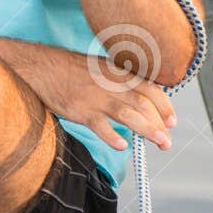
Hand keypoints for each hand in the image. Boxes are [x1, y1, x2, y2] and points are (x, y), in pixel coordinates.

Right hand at [10, 45, 175, 151]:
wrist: (40, 67)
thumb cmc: (68, 69)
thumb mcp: (99, 68)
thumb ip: (118, 81)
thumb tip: (137, 99)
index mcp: (116, 73)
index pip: (149, 89)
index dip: (165, 106)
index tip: (172, 121)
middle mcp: (110, 84)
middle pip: (143, 104)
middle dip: (160, 123)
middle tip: (167, 140)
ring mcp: (95, 98)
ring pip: (128, 115)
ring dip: (148, 130)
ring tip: (160, 143)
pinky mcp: (80, 110)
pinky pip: (100, 126)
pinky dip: (112, 136)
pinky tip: (121, 146)